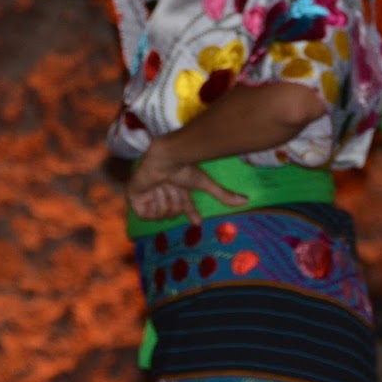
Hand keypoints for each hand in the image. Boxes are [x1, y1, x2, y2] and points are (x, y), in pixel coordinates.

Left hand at [127, 141, 247, 224]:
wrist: (165, 159)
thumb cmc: (183, 169)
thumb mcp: (205, 184)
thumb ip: (223, 194)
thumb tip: (246, 201)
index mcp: (178, 189)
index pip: (185, 207)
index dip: (191, 213)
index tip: (198, 222)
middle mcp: (163, 193)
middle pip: (173, 213)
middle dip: (175, 201)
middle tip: (173, 186)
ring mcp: (149, 196)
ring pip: (160, 215)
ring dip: (164, 200)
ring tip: (163, 185)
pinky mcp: (135, 199)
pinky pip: (145, 216)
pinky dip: (152, 205)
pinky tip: (154, 192)